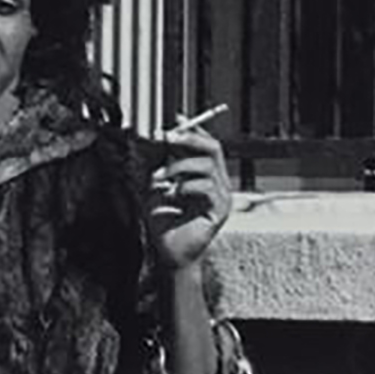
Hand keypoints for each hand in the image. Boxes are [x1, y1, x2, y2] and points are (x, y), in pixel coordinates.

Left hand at [145, 129, 231, 270]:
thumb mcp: (154, 188)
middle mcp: (216, 183)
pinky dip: (185, 187)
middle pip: (213, 148)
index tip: (176, 119)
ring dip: (178, 168)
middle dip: (189, 139)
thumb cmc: (163, 224)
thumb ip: (156, 166)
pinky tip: (172, 196)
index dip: (192, 129)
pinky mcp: (219, 211)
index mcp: (204, 175)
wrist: (168, 254)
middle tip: (168, 137)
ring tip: (159, 179)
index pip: (205, 144)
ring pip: (207, 165)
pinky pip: (206, 187)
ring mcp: (221, 197)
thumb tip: (153, 139)